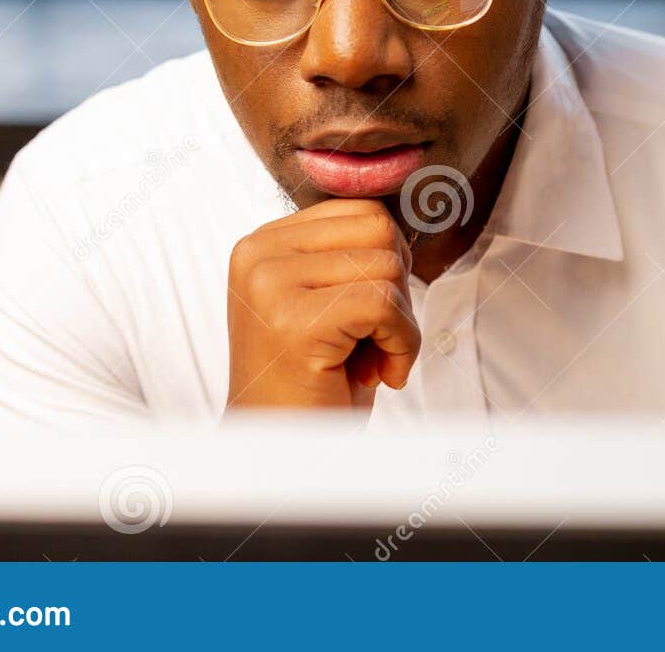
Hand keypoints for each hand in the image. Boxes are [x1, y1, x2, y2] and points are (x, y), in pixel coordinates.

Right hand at [226, 197, 419, 410]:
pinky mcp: (292, 320)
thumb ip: (352, 254)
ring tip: (370, 360)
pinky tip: (379, 374)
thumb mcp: (330, 300)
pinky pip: (385, 304)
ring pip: (387, 267)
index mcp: (265, 243)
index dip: (389, 264)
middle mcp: (258, 254)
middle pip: (379, 231)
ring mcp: (270, 284)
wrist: (282, 453)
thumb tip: (406, 224)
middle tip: (375, 339)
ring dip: (401, 324)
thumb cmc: (315, 383)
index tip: (371, 316)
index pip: (363, 212)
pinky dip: (402, 344)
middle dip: (398, 288)